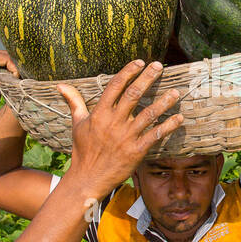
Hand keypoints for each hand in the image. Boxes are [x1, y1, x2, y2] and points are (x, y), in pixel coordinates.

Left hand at [0, 49, 19, 109]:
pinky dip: (10, 66)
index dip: (14, 68)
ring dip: (13, 66)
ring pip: (8, 56)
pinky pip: (6, 58)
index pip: (6, 58)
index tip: (16, 78)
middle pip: (8, 56)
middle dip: (14, 67)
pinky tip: (10, 73)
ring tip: (14, 77)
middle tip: (16, 78)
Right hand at [58, 60, 182, 195]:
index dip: (128, 72)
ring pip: (148, 114)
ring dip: (163, 102)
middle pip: (133, 94)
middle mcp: (114, 122)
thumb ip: (74, 102)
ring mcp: (126, 136)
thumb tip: (61, 85)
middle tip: (159, 66)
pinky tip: (179, 119)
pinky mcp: (136, 151)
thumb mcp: (77, 124)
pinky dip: (168, 127)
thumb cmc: (83, 150)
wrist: (88, 179)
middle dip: (147, 78)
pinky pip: (155, 136)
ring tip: (176, 92)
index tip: (140, 62)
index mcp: (100, 113)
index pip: (115, 86)